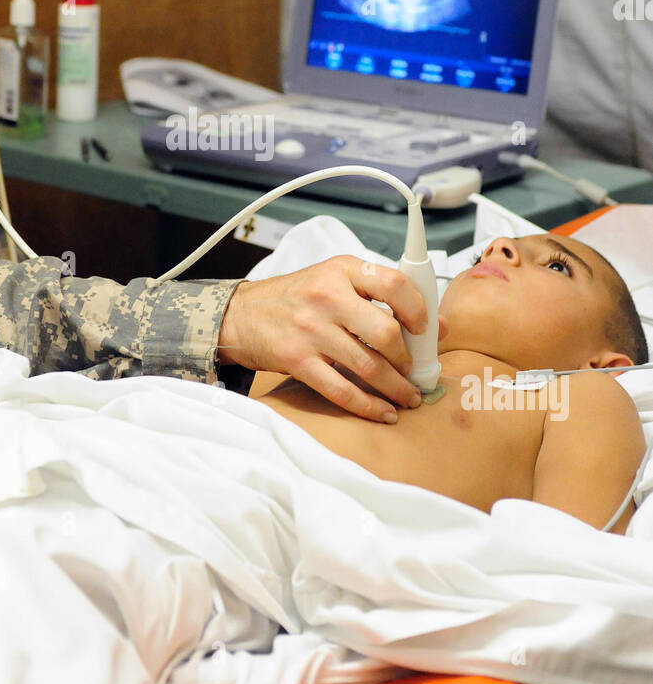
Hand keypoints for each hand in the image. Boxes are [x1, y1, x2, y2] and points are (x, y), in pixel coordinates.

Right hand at [217, 256, 447, 421]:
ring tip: (409, 397)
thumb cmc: (297, 297)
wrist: (242, 314)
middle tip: (416, 371)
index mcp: (342, 271)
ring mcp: (310, 330)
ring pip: (368, 367)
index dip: (418, 310)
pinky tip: (384, 412)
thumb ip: (381, 297)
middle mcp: (327, 297)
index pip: (394, 284)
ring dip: (396, 388)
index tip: (426, 330)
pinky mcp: (297, 361)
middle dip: (408, 360)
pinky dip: (369, 406)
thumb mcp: (336, 280)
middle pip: (385, 333)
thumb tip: (439, 325)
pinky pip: (342, 390)